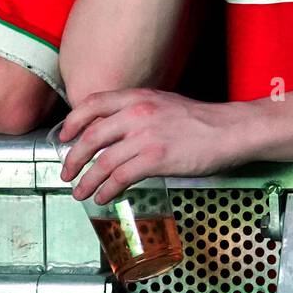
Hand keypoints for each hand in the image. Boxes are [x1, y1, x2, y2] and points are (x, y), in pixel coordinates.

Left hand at [58, 88, 256, 203]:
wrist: (229, 130)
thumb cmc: (200, 120)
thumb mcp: (163, 103)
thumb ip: (137, 111)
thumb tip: (114, 130)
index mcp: (138, 96)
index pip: (93, 103)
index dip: (73, 122)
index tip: (64, 137)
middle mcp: (137, 113)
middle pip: (91, 136)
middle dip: (73, 158)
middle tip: (67, 172)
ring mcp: (146, 136)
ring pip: (103, 161)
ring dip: (87, 180)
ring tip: (81, 192)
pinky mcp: (156, 158)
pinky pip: (121, 177)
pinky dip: (107, 189)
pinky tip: (104, 196)